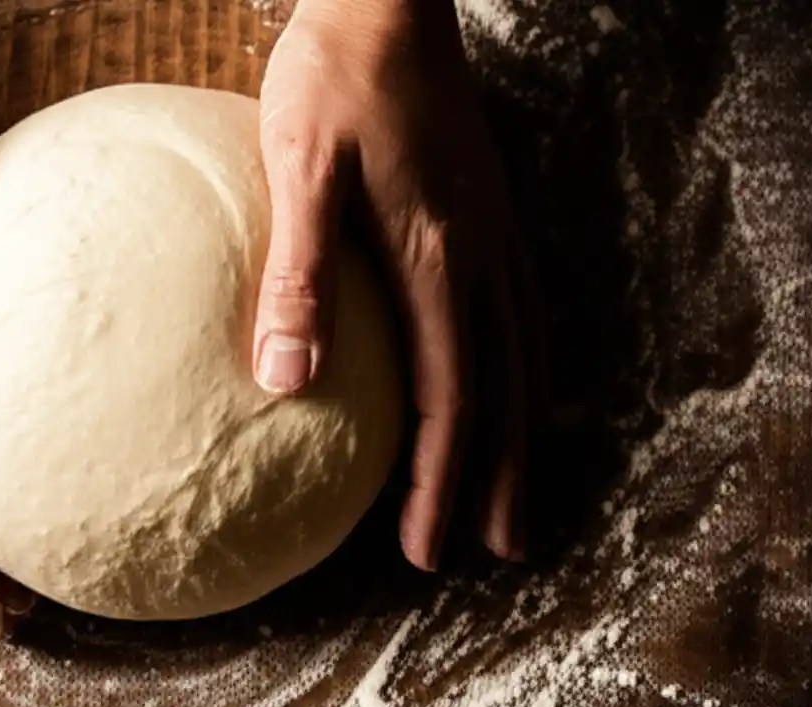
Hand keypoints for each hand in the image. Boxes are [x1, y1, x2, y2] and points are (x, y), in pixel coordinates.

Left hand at [254, 0, 537, 568]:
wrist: (387, 2)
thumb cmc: (333, 78)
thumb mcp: (299, 168)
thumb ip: (298, 273)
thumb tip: (286, 381)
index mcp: (435, 258)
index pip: (450, 396)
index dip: (439, 479)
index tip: (424, 547)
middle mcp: (480, 256)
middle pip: (503, 392)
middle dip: (494, 477)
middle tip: (494, 547)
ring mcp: (493, 234)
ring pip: (523, 354)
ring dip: (520, 432)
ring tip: (514, 492)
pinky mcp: (486, 211)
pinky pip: (523, 309)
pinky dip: (525, 366)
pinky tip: (515, 381)